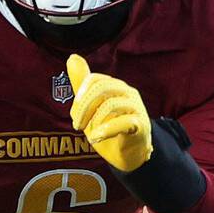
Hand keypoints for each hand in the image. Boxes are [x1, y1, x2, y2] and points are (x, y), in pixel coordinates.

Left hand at [66, 54, 151, 173]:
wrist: (127, 154)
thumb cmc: (109, 129)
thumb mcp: (90, 107)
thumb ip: (82, 84)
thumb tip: (72, 57)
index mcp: (115, 86)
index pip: (95, 79)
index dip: (81, 95)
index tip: (74, 114)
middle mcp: (127, 93)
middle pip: (102, 88)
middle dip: (84, 107)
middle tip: (77, 126)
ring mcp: (136, 108)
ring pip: (111, 104)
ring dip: (94, 121)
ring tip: (89, 135)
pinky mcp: (141, 125)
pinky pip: (124, 122)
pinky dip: (106, 130)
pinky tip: (96, 138)